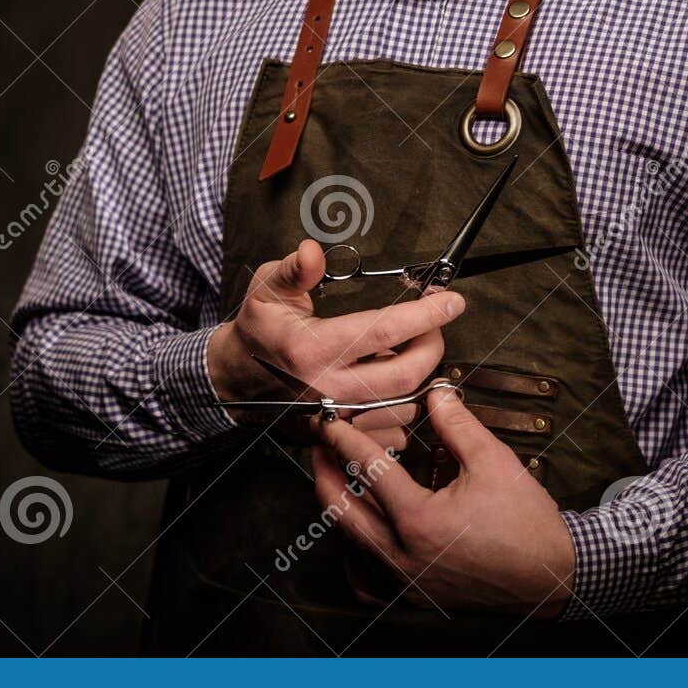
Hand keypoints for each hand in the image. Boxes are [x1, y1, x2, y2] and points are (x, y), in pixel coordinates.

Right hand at [205, 238, 464, 446]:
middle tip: (435, 324)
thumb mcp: (267, 289)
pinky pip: (392, 433)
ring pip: (405, 407)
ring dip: (420, 377)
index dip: (425, 314)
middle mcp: (327, 389)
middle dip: (433, 344)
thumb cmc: (259, 329)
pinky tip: (394, 383)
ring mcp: (336, 418)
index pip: (383, 330)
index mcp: (311, 349)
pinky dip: (403, 407)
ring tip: (411, 350)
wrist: (236, 379)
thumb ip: (295, 270)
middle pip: (406, 375)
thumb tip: (313, 250)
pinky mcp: (340, 437)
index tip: (451, 300)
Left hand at [310, 384, 575, 617]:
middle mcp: (403, 557)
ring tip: (337, 481)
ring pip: (348, 546)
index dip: (344, 440)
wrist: (553, 577)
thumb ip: (457, 424)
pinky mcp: (414, 597)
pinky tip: (361, 533)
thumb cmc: (527, 523)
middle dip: (324, 472)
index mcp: (420, 522)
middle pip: (341, 511)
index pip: (368, 471)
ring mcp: (406, 583)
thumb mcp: (494, 461)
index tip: (330, 420)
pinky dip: (356, 553)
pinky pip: (366, 580)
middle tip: (319, 446)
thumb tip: (436, 393)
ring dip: (337, 510)